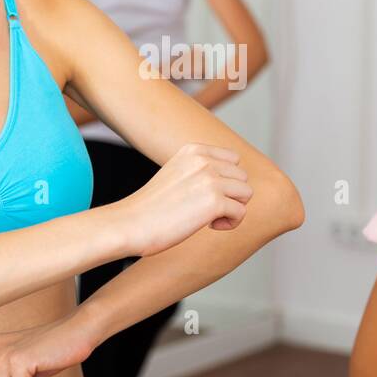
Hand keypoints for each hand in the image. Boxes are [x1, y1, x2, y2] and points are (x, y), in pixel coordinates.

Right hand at [114, 142, 251, 258]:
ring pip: (246, 193)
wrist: (130, 224)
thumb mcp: (176, 174)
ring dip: (233, 209)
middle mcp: (203, 160)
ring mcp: (210, 179)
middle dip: (231, 196)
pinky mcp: (214, 201)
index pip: (233, 160)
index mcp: (193, 150)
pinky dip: (230, 224)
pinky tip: (210, 227)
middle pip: (242, 177)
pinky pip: (240, 212)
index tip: (206, 195)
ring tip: (210, 218)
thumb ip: (200, 170)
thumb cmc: (151, 208)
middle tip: (208, 210)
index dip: (226, 181)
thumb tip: (233, 181)